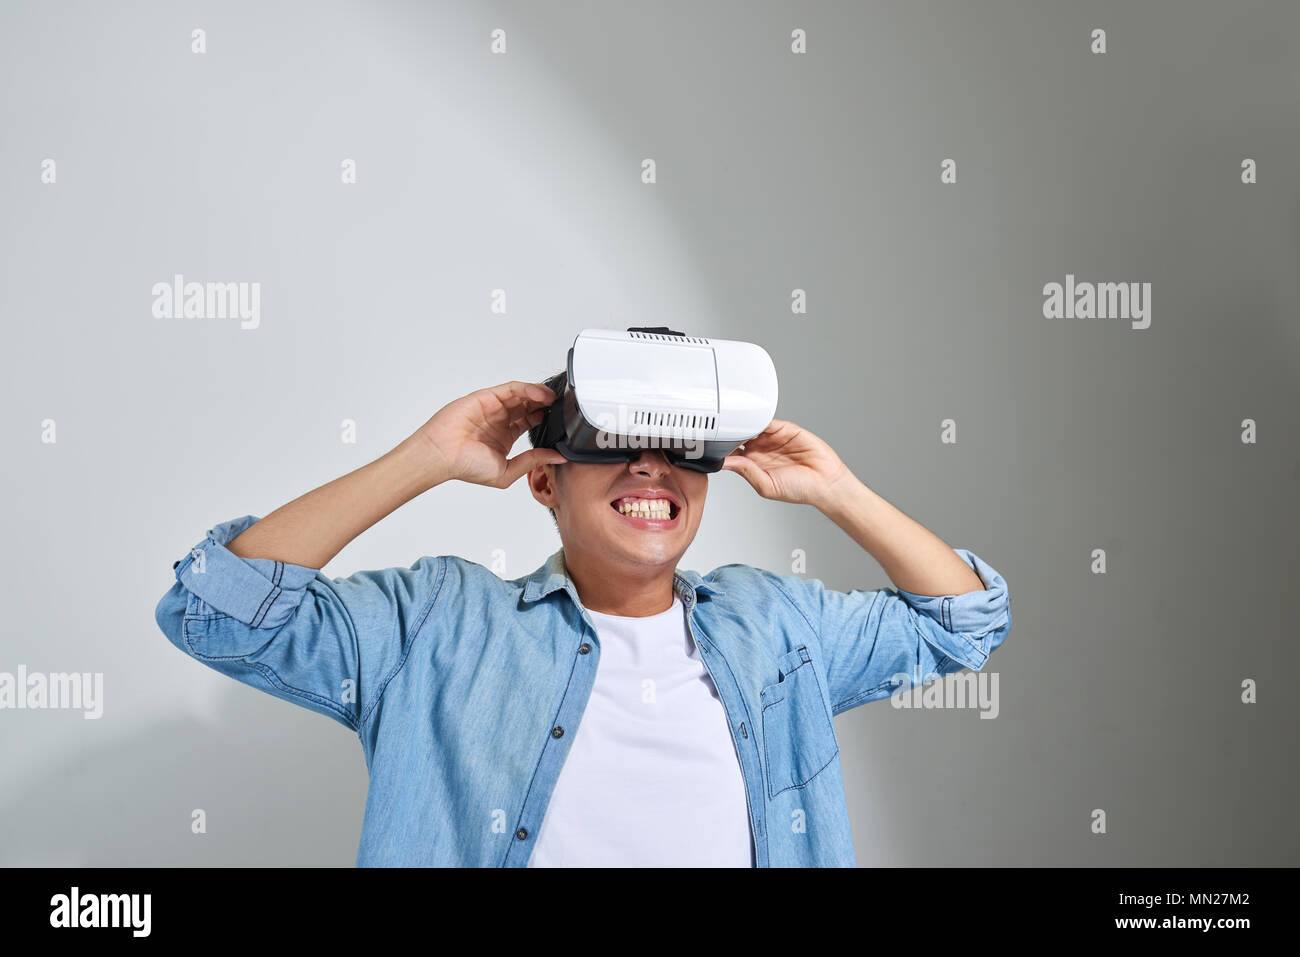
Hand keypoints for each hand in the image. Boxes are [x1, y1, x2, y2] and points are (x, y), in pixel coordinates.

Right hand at [410, 381, 567, 488]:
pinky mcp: (487, 397)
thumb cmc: (466, 466)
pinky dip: (528, 389)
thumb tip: (557, 458)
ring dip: (539, 395)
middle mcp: (500, 420)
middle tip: (561, 407)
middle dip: (546, 405)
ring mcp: (494, 407)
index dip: (546, 420)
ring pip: (522, 395)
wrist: (442, 455)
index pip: (530, 422)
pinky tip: (540, 395)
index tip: (561, 423)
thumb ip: (532, 461)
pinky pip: (512, 389)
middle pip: (529, 406)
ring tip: (553, 398)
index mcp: (505, 437)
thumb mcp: (507, 471)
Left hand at [722, 419, 856, 507]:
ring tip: (732, 425)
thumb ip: (747, 472)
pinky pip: (768, 421)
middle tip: (718, 431)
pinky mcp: (785, 429)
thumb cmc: (799, 489)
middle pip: (738, 437)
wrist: (825, 482)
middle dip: (729, 433)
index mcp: (753, 465)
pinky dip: (758, 419)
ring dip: (742, 425)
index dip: (722, 448)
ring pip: (751, 427)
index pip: (731, 452)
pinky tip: (750, 422)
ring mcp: (772, 439)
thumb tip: (725, 463)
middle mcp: (761, 450)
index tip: (711, 445)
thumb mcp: (766, 486)